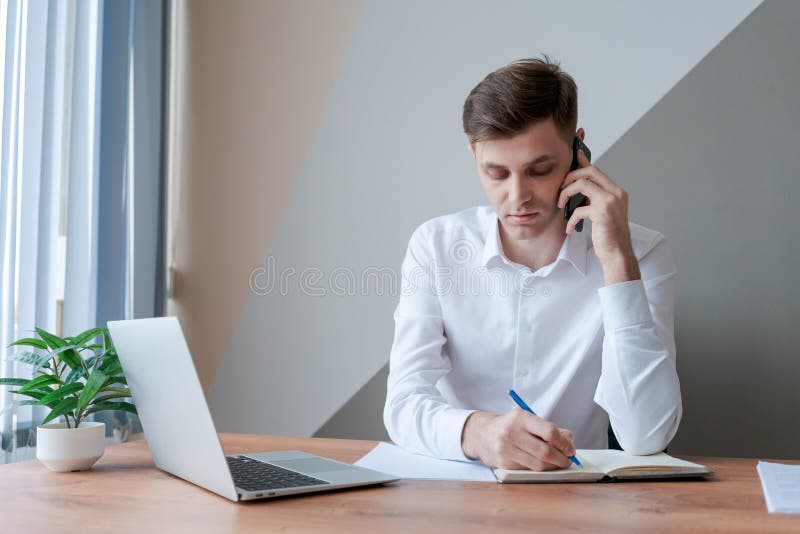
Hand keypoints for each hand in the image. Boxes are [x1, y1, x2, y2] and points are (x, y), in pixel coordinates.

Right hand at [461, 409, 575, 470]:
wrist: (482, 434)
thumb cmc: (510, 426)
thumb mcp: (527, 420)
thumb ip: (549, 428)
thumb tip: (569, 439)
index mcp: (520, 417)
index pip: (549, 431)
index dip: (563, 443)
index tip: (570, 449)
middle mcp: (511, 432)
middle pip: (545, 451)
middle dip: (561, 459)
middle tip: (567, 460)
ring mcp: (505, 449)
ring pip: (538, 464)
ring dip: (552, 466)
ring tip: (557, 463)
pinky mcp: (503, 463)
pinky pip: (528, 469)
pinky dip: (539, 469)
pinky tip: (541, 464)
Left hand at [556, 147, 640, 284]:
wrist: (618, 254)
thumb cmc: (608, 235)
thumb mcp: (601, 212)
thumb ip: (593, 197)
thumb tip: (577, 185)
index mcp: (616, 191)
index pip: (596, 169)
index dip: (583, 158)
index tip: (574, 149)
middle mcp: (616, 193)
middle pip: (589, 171)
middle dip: (570, 177)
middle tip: (560, 189)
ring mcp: (610, 202)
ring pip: (582, 183)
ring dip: (566, 193)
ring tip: (560, 204)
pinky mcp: (602, 213)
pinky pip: (579, 209)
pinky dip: (571, 219)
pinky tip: (570, 229)